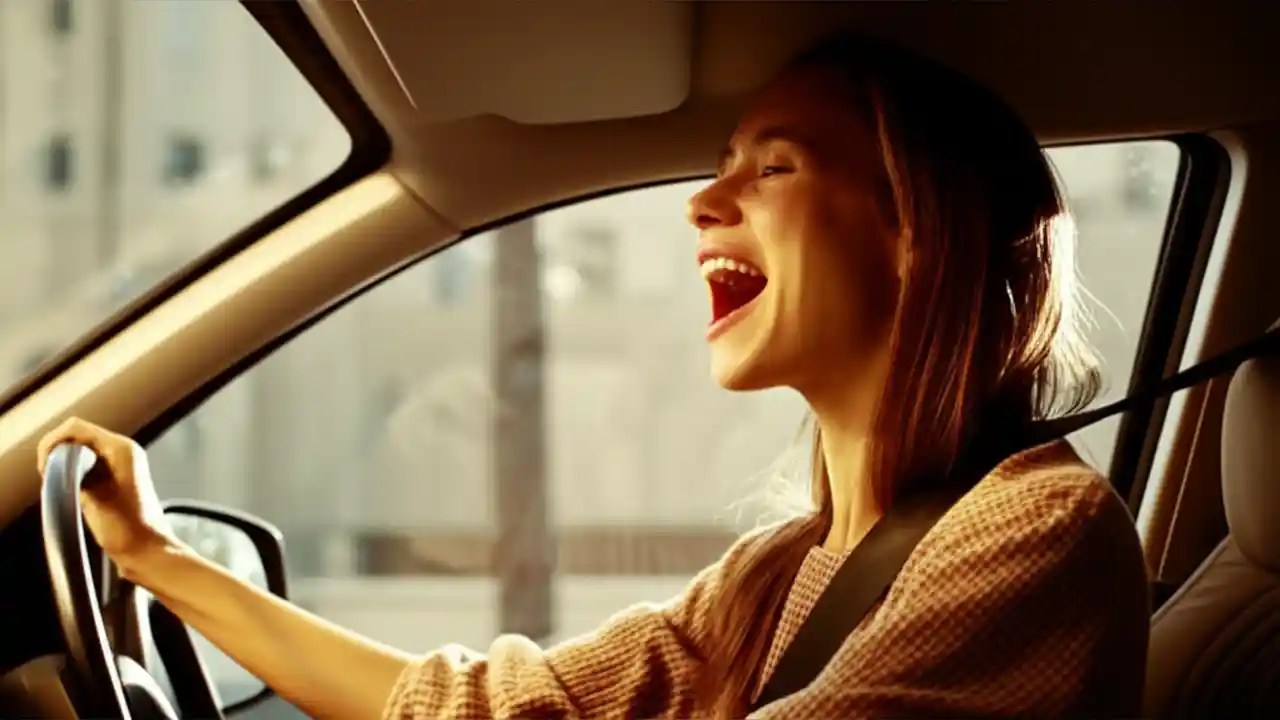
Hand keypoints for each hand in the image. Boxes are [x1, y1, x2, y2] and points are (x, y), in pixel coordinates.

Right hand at [37, 417, 173, 569]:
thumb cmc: (127, 528)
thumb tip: (58, 456)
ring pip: (80, 449)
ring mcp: (120, 463)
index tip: (45, 466)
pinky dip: (71, 471)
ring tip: (56, 483)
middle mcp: (123, 450)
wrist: (147, 550)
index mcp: (122, 448)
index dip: (53, 442)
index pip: (76, 428)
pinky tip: (68, 488)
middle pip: (78, 435)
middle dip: (57, 451)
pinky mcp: (115, 477)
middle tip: (48, 475)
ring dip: (63, 462)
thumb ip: (76, 471)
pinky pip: (86, 463)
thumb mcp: (95, 496)